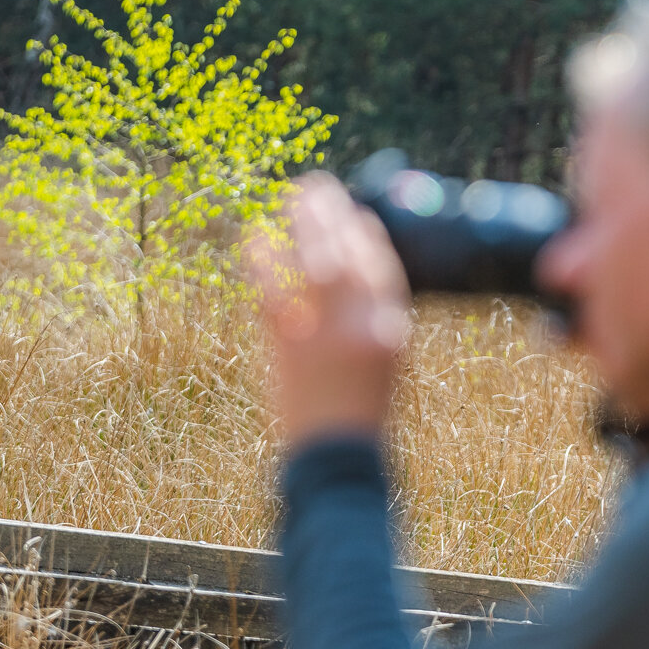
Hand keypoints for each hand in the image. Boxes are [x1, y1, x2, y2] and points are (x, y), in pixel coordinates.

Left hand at [251, 173, 412, 447]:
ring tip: (289, 197)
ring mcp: (326, 337)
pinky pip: (273, 291)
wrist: (335, 461)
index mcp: (393, 333)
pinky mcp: (289, 348)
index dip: (367, 237)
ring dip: (301, 224)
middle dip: (334, 216)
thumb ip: (372, 321)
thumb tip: (350, 275)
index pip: (384, 271)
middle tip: (317, 187)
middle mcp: (364, 329)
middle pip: (351, 257)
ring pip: (315, 265)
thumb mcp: (384, 365)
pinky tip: (255, 235)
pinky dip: (264, 259)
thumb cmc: (360, 415)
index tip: (354, 214)